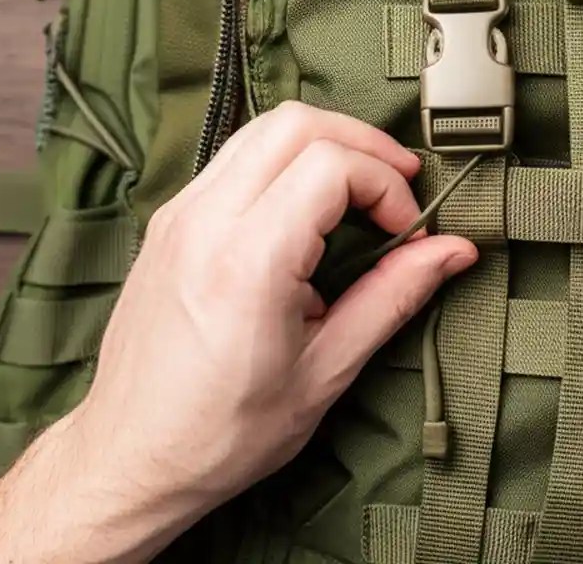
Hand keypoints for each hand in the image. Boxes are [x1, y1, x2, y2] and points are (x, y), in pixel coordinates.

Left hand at [81, 101, 477, 501]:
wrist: (131, 457)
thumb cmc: (222, 432)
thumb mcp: (326, 372)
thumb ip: (392, 297)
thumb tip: (451, 252)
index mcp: (247, 262)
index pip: (331, 164)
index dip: (387, 185)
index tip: (408, 230)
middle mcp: (205, 223)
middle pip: (295, 123)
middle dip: (362, 143)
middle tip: (399, 185)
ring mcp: (178, 216)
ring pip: (261, 130)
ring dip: (322, 146)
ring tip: (361, 194)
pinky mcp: (168, 223)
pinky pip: (233, 160)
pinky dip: (284, 164)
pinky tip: (309, 214)